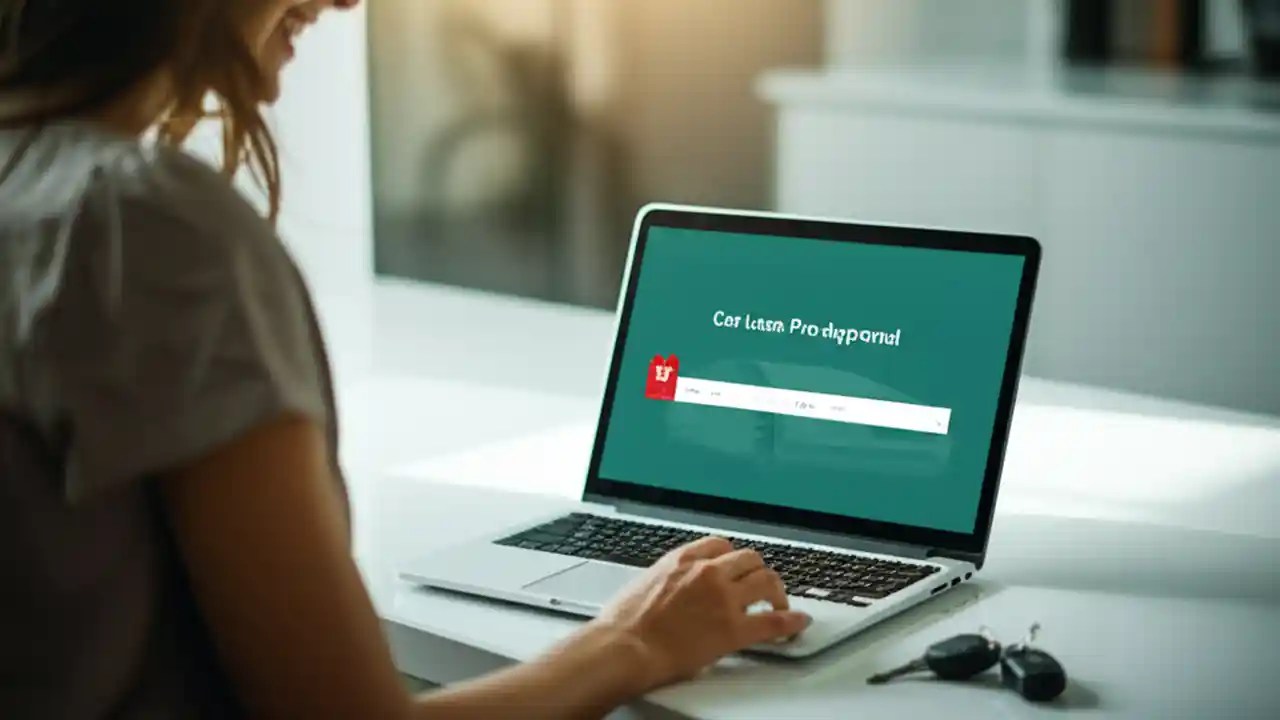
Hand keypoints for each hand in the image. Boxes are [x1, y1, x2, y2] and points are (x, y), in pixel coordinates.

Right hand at [595, 536, 810, 690]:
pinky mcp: (733, 629)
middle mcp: (708, 573)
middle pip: (749, 559)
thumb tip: (674, 588)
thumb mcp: (645, 584)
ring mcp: (724, 599)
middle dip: (757, 573)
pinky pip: (774, 621)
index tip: (737, 569)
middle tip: (760, 587)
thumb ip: (669, 579)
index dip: (733, 559)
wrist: (624, 647)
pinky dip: (791, 621)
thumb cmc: (623, 624)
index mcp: (683, 559)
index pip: (721, 546)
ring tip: (778, 605)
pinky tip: (798, 622)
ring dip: (776, 592)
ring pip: (766, 581)